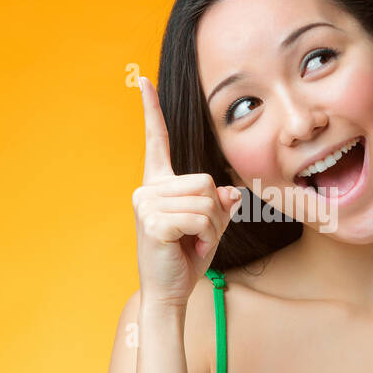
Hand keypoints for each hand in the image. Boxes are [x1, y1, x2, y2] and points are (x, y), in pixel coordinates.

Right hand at [133, 77, 241, 307]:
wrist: (168, 293)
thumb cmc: (185, 257)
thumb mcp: (210, 225)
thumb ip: (220, 204)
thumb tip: (230, 193)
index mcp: (158, 184)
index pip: (157, 141)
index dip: (151, 110)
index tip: (142, 80)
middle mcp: (147, 189)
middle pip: (205, 180)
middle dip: (214, 212)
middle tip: (198, 236)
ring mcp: (147, 204)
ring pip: (206, 200)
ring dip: (211, 226)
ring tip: (192, 243)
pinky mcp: (153, 221)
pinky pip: (200, 217)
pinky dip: (204, 236)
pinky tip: (188, 248)